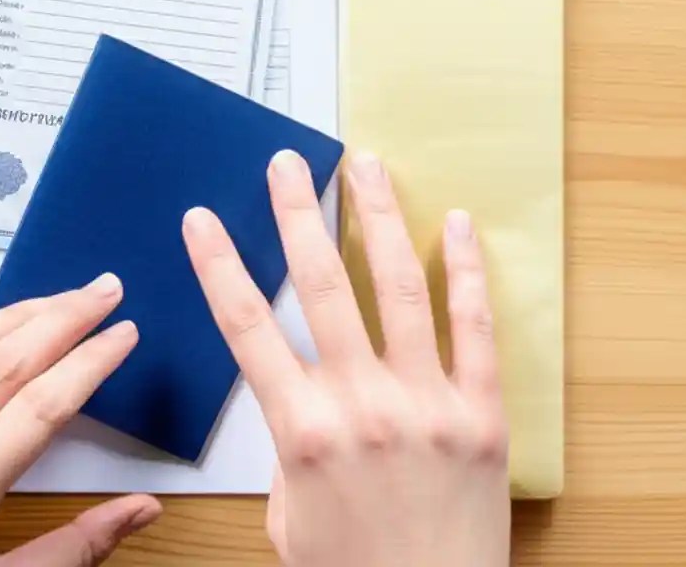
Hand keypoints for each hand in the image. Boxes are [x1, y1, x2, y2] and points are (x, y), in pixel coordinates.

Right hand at [182, 150, 509, 566]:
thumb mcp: (289, 518)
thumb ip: (290, 450)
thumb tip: (304, 401)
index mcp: (303, 432)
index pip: (247, 327)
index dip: (219, 266)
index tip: (204, 220)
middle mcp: (363, 406)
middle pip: (319, 287)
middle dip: (296, 215)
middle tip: (287, 166)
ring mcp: (427, 404)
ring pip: (396, 288)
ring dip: (378, 219)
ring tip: (367, 169)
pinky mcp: (482, 415)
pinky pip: (476, 329)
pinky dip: (467, 273)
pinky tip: (457, 227)